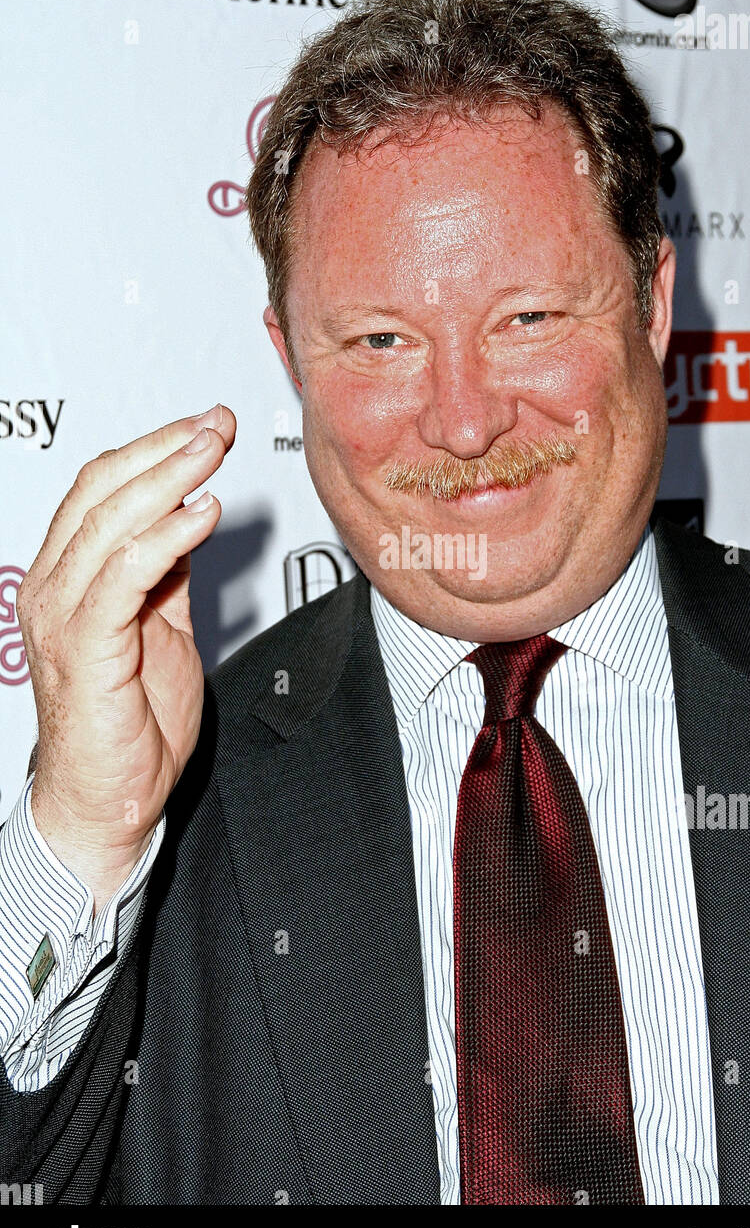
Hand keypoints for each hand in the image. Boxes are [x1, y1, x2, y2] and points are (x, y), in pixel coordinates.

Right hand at [17, 404, 235, 907]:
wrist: (112, 803)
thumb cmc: (132, 727)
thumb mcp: (162, 628)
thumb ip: (167, 574)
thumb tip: (190, 517)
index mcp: (70, 578)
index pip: (101, 489)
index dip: (154, 448)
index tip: (206, 426)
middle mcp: (55, 589)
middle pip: (101, 490)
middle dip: (165, 448)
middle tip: (216, 424)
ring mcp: (62, 616)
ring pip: (108, 523)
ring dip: (169, 478)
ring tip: (213, 451)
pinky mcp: (83, 648)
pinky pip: (122, 576)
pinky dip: (165, 537)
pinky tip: (203, 513)